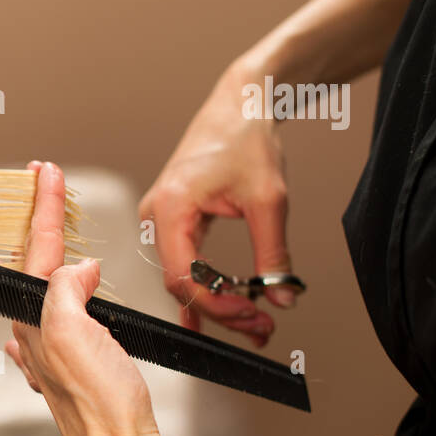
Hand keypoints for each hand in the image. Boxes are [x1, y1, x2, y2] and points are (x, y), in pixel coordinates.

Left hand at [0, 161, 192, 435]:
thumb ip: (67, 292)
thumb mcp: (77, 336)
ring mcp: (53, 354)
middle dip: (28, 225)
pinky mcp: (75, 371)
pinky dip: (51, 304)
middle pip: (29, 266)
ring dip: (37, 259)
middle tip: (28, 188)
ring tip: (33, 233)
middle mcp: (37, 336)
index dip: (42, 208)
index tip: (45, 173)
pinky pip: (55, 326)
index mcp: (36, 320)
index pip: (37, 251)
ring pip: (41, 293)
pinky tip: (47, 310)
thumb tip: (79, 269)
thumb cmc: (103, 404)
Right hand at [137, 63, 294, 347]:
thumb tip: (281, 300)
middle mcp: (155, 217)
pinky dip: (205, 287)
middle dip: (221, 310)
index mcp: (170, 209)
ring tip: (254, 323)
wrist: (238, 106)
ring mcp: (159, 220)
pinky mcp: (172, 221)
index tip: (255, 317)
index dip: (217, 306)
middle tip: (262, 329)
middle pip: (180, 283)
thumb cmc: (246, 141)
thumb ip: (273, 254)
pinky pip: (183, 263)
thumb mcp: (269, 200)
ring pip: (182, 278)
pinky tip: (220, 312)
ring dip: (216, 302)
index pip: (184, 277)